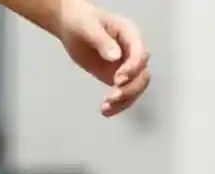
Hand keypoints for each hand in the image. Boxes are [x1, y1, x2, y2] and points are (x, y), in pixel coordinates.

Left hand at [56, 0, 150, 116]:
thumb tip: (115, 56)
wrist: (72, 27)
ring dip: (124, 100)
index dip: (132, 68)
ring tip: (106, 107)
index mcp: (129, 34)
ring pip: (135, 87)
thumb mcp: (88, 27)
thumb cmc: (82, 20)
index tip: (118, 79)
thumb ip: (102, 41)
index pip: (139, 53)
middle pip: (142, 74)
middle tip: (113, 97)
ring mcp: (125, 66)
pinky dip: (117, 104)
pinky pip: (123, 93)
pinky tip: (105, 110)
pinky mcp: (115, 76)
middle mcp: (131, 52)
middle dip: (130, 88)